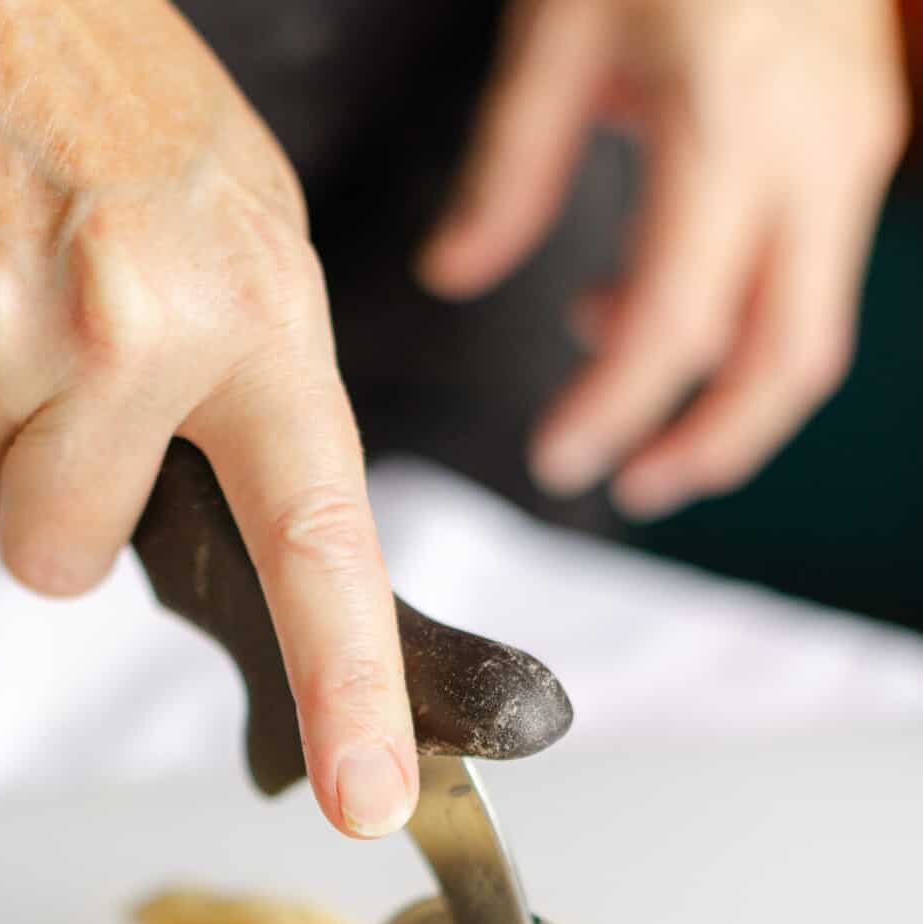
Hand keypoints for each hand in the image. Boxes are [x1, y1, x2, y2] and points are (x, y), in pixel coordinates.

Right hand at [0, 0, 413, 838]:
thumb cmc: (113, 115)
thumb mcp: (246, 235)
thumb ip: (250, 404)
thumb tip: (256, 569)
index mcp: (250, 319)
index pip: (316, 540)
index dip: (347, 687)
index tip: (368, 794)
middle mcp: (124, 332)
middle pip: (59, 561)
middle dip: (53, 499)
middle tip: (66, 375)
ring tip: (0, 301)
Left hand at [418, 0, 909, 517]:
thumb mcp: (560, 30)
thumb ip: (508, 168)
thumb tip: (456, 269)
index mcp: (725, 133)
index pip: (674, 327)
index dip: (614, 412)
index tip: (560, 457)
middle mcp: (811, 156)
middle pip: (783, 363)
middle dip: (705, 446)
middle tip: (628, 485)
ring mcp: (851, 150)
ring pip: (813, 331)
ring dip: (729, 397)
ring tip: (633, 406)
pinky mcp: (860, 138)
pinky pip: (817, 272)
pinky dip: (745, 320)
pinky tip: (660, 298)